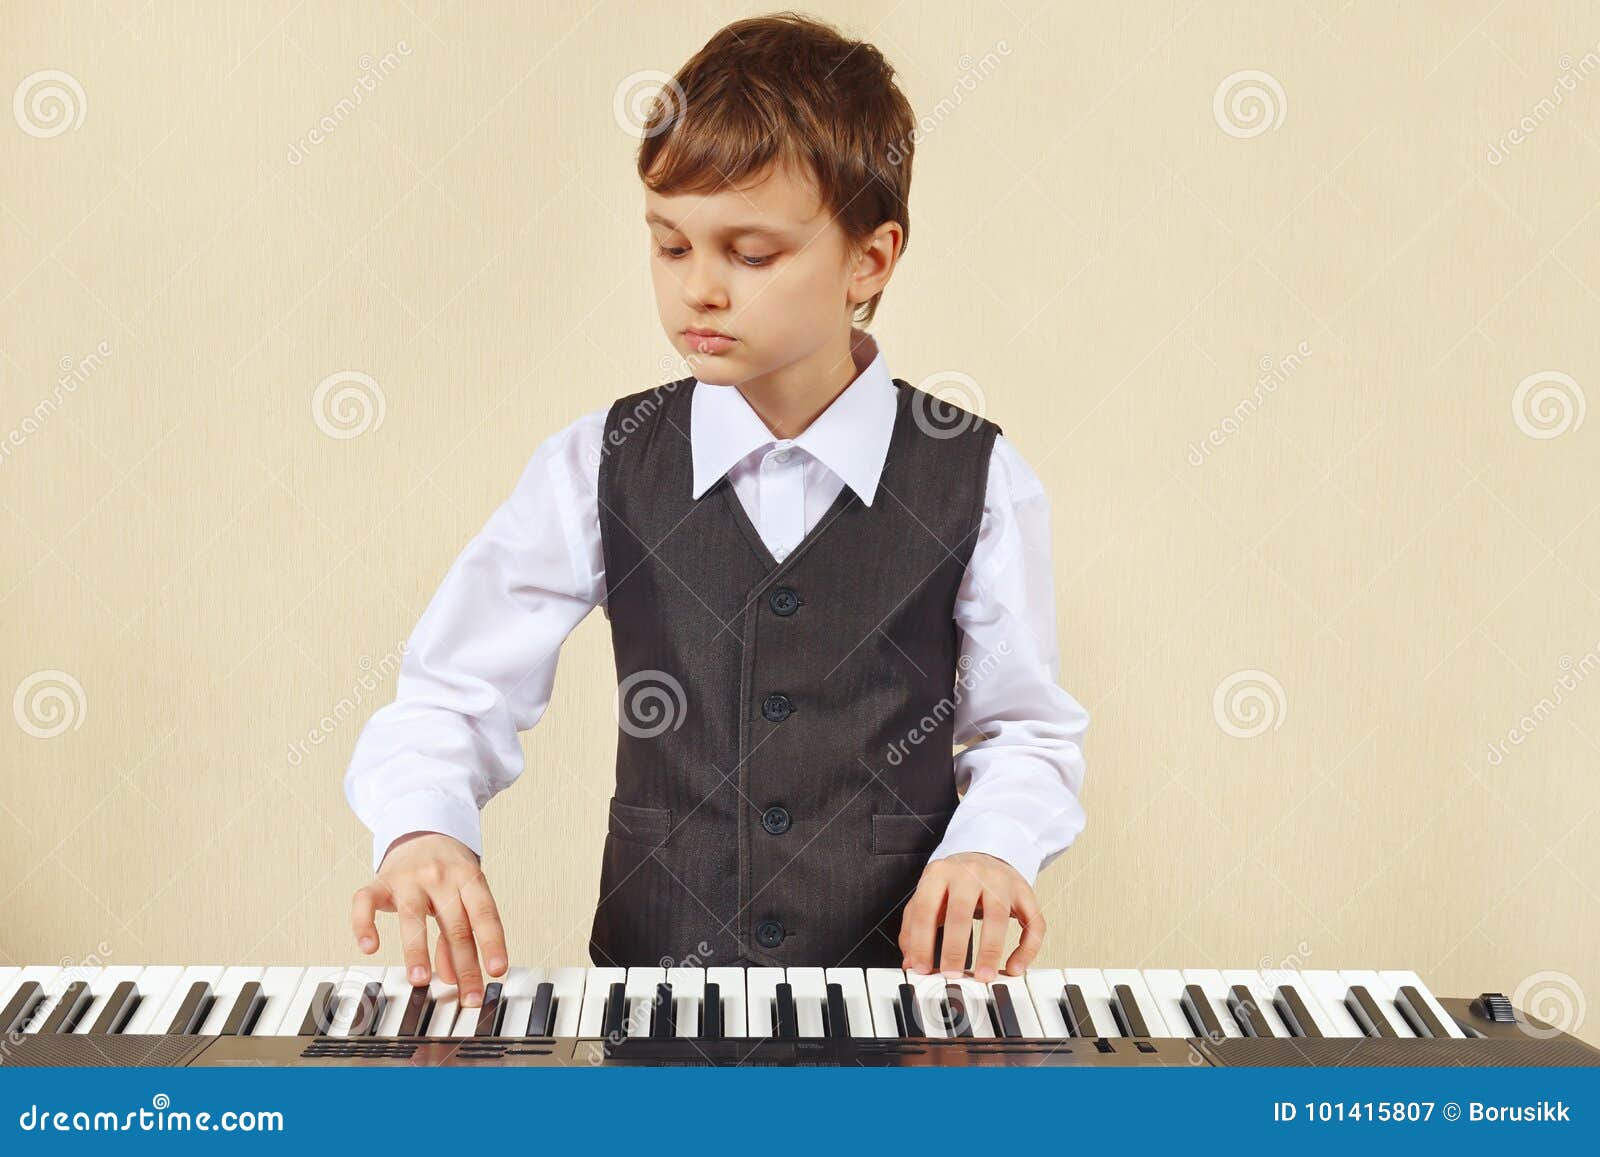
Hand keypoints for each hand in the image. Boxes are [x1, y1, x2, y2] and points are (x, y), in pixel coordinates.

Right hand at [350, 831, 506, 1007]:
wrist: (422, 829)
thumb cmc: (448, 870)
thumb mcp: (464, 893)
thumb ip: (462, 932)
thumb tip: (455, 976)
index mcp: (468, 878)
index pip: (484, 913)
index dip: (492, 943)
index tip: (497, 971)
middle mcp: (440, 876)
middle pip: (454, 923)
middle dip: (463, 963)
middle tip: (467, 995)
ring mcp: (408, 878)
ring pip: (412, 915)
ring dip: (418, 950)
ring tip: (421, 980)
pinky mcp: (380, 881)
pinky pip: (366, 902)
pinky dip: (364, 924)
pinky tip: (369, 947)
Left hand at [898, 851, 1044, 982]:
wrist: (984, 855)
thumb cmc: (953, 884)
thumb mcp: (928, 896)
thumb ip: (914, 926)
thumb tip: (911, 962)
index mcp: (939, 873)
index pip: (925, 909)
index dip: (921, 941)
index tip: (921, 968)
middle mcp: (969, 873)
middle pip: (961, 910)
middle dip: (955, 947)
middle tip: (951, 975)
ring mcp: (999, 880)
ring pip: (998, 915)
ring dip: (990, 950)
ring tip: (984, 976)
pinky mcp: (1024, 891)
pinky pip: (1031, 922)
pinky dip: (1026, 948)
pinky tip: (1014, 967)